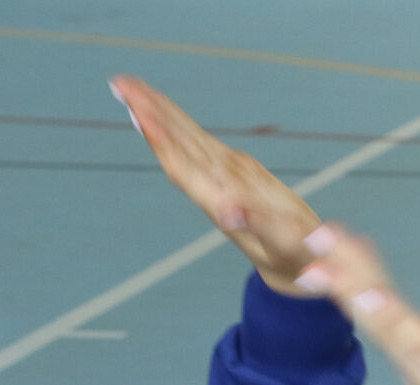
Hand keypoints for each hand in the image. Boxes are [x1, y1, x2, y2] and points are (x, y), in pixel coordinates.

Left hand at [109, 76, 321, 296]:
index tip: (140, 113)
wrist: (296, 266)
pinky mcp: (234, 173)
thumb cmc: (298, 257)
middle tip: (121, 83)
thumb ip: (260, 226)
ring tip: (131, 87)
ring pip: (185, 142)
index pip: (184, 168)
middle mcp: (217, 188)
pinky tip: (162, 113)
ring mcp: (223, 178)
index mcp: (223, 202)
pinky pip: (200, 144)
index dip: (163, 142)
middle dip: (150, 116)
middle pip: (177, 148)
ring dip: (158, 114)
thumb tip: (229, 212)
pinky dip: (179, 125)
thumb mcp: (284, 243)